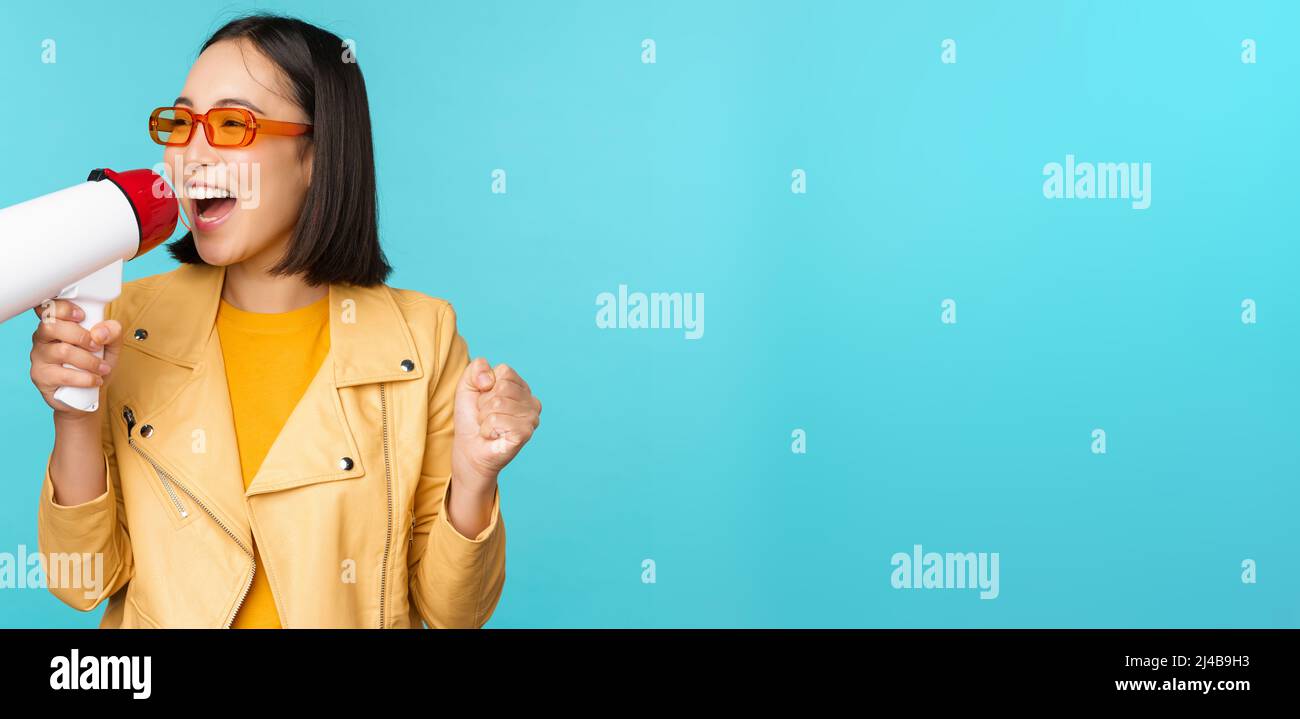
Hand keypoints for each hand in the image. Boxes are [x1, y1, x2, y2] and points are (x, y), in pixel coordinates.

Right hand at [28, 299, 122, 421]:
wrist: (89, 395)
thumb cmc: (96, 364)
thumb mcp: (111, 345)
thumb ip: (112, 332)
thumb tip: (99, 332)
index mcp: (58, 324)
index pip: (49, 308)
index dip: (64, 308)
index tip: (82, 316)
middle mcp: (44, 338)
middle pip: (52, 326)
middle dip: (81, 336)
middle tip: (97, 346)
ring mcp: (39, 357)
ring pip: (61, 351)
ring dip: (88, 360)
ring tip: (102, 368)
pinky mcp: (41, 377)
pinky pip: (62, 375)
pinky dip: (85, 378)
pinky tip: (95, 380)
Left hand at [450, 357, 541, 493]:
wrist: (469, 449)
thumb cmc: (472, 418)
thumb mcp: (468, 386)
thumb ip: (476, 368)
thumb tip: (489, 379)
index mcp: (522, 388)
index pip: (505, 371)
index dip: (486, 385)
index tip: (485, 399)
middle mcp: (532, 402)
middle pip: (502, 387)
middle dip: (485, 403)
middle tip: (486, 416)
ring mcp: (531, 418)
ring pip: (498, 403)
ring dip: (485, 417)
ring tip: (489, 426)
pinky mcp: (525, 433)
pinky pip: (497, 420)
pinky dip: (487, 429)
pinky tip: (493, 436)